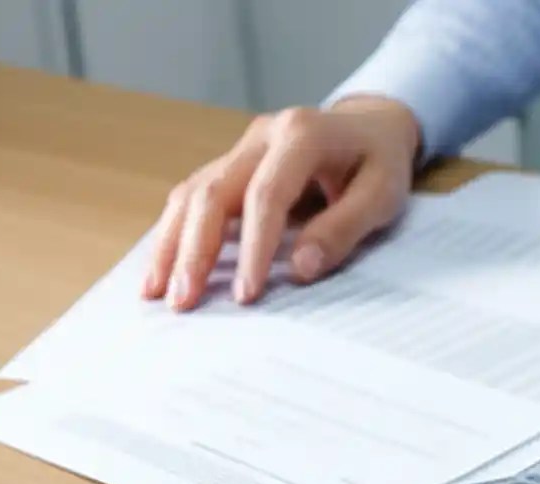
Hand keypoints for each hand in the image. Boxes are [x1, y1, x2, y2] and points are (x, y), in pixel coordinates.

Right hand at [141, 97, 420, 309]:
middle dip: (194, 251)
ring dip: (171, 245)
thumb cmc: (380, 162)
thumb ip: (345, 228)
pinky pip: (193, 197)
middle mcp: (262, 136)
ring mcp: (241, 148)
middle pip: (212, 192)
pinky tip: (163, 269)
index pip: (266, 195)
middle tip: (183, 302)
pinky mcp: (231, 164)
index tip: (246, 294)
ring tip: (156, 293)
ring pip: (191, 193)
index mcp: (301, 135)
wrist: (371, 126)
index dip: (254, 248)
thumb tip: (301, 268)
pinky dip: (176, 233)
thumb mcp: (383, 195)